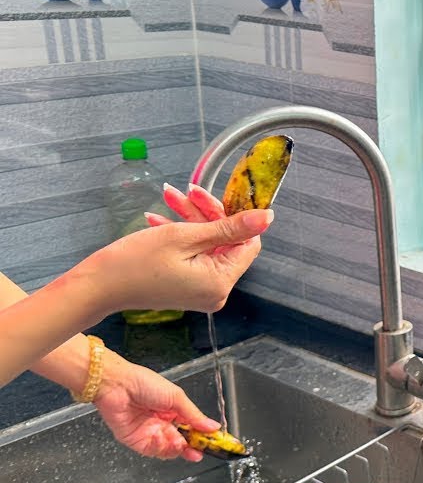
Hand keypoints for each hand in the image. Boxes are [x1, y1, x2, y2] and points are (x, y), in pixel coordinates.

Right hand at [74, 186, 271, 317]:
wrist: (96, 286)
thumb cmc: (133, 263)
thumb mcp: (185, 236)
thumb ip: (229, 227)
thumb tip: (267, 218)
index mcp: (221, 282)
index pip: (247, 243)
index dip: (234, 217)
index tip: (216, 195)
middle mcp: (216, 291)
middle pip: (226, 242)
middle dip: (206, 213)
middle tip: (187, 191)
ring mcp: (201, 291)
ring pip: (208, 245)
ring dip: (190, 220)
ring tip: (170, 197)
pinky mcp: (187, 287)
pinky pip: (194, 256)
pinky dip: (181, 236)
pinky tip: (160, 219)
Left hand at [93, 351, 220, 461]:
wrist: (117, 386)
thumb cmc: (144, 383)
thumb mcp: (176, 397)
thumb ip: (194, 415)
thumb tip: (213, 427)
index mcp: (173, 411)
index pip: (192, 428)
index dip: (202, 436)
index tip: (213, 442)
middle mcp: (162, 423)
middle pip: (182, 442)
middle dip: (192, 448)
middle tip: (199, 452)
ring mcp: (150, 433)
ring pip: (168, 449)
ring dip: (176, 448)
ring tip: (180, 443)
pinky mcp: (136, 441)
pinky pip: (152, 450)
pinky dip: (160, 447)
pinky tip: (162, 437)